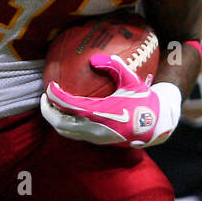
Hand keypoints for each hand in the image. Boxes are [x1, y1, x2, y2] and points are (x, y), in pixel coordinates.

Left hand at [40, 52, 181, 146]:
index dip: (55, 96)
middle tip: (44, 97)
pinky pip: (75, 134)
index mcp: (98, 114)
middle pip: (60, 124)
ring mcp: (95, 138)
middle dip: (48, 111)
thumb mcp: (131, 81)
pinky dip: (66, 125)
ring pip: (66, 132)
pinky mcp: (98, 142)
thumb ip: (114, 67)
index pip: (67, 105)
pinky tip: (67, 114)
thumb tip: (94, 58)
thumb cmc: (144, 101)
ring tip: (52, 106)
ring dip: (55, 120)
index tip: (50, 85)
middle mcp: (93, 129)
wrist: (157, 126)